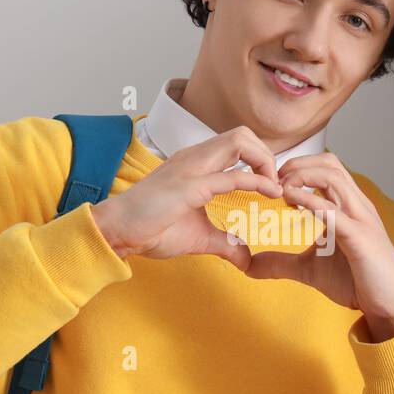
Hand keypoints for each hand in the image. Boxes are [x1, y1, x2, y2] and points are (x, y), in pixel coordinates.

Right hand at [90, 125, 283, 271]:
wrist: (117, 232)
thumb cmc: (151, 228)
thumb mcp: (198, 236)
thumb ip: (224, 243)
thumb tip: (246, 259)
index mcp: (197, 163)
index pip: (238, 144)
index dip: (261, 161)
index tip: (273, 188)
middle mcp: (195, 157)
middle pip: (243, 134)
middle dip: (267, 156)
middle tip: (276, 185)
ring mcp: (191, 168)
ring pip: (240, 141)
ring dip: (265, 161)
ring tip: (275, 187)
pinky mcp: (189, 186)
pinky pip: (230, 176)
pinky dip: (256, 182)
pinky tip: (271, 193)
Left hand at [241, 152, 393, 341]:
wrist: (390, 305)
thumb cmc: (356, 281)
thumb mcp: (309, 270)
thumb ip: (281, 263)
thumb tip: (249, 266)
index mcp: (347, 207)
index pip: (324, 168)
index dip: (296, 167)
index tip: (271, 183)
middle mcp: (356, 206)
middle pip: (329, 163)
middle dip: (297, 164)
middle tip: (271, 181)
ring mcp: (361, 219)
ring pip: (333, 177)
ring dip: (302, 176)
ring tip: (280, 188)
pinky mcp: (361, 238)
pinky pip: (334, 211)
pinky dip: (310, 201)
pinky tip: (290, 201)